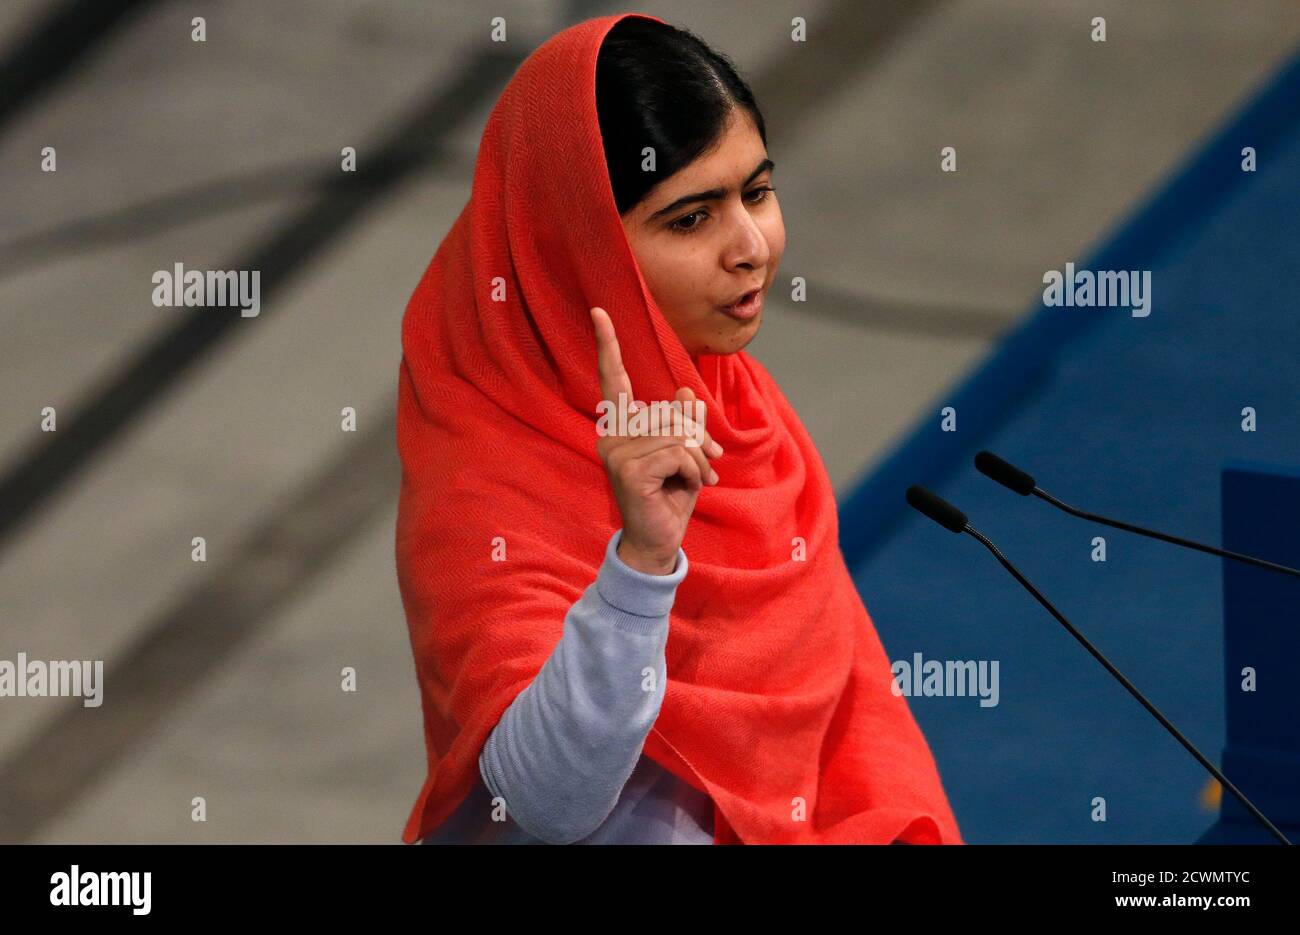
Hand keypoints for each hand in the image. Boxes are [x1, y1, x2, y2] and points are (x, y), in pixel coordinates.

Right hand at [590, 307, 722, 574]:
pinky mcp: (628, 470)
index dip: (608, 346)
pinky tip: (686, 489)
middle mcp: (612, 436)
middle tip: (706, 469)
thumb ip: (685, 423)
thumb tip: (686, 392)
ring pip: (680, 434)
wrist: (659, 542)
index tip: (599, 311)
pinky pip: (679, 453)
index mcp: (621, 428)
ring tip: (693, 483)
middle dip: (700, 440)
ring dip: (700, 461)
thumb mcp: (686, 455)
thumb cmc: (670, 497)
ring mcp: (616, 453)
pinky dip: (694, 471)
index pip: (613, 381)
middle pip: (672, 412)